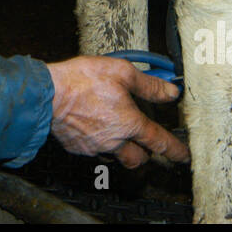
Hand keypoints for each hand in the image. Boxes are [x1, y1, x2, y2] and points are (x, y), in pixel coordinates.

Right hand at [46, 56, 188, 167]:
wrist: (48, 93)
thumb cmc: (82, 80)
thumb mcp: (122, 72)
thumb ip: (149, 85)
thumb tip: (170, 91)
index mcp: (130, 123)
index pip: (159, 142)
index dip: (175, 150)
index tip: (183, 156)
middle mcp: (114, 140)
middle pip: (138, 159)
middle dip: (145, 154)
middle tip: (146, 144)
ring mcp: (95, 147)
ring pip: (115, 157)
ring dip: (122, 150)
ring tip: (117, 133)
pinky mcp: (77, 147)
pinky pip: (94, 151)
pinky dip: (99, 143)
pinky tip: (93, 127)